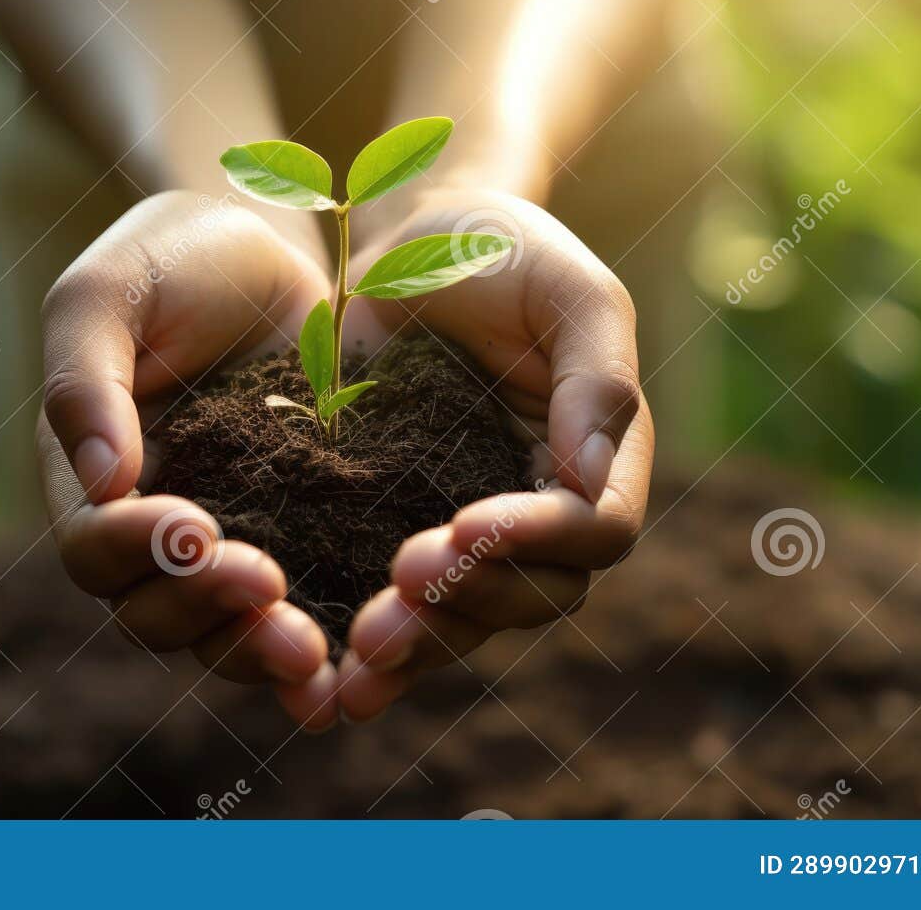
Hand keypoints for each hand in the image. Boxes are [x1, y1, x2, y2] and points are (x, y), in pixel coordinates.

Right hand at [37, 191, 340, 729]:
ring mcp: (235, 544)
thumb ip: (86, 378)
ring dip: (263, 651)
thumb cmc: (174, 257)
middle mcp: (156, 531)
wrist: (278, 245)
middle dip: (209, 613)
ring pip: (229, 631)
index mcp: (93, 480)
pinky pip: (310, 611)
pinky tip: (356, 671)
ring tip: (314, 655)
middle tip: (269, 592)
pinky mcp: (308, 541)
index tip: (194, 529)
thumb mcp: (110, 293)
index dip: (139, 552)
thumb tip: (102, 482)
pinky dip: (329, 649)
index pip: (96, 546)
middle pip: (159, 612)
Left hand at [338, 188, 653, 720]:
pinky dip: (363, 647)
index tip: (467, 525)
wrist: (402, 243)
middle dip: (468, 602)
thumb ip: (596, 378)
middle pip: (531, 596)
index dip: (537, 541)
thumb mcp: (566, 290)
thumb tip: (594, 479)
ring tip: (359, 651)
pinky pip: (390, 606)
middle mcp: (538, 513)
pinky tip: (324, 677)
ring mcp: (465, 533)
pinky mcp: (391, 533)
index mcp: (596, 459)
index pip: (594, 530)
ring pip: (461, 620)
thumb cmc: (500, 250)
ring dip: (417, 643)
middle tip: (400, 588)